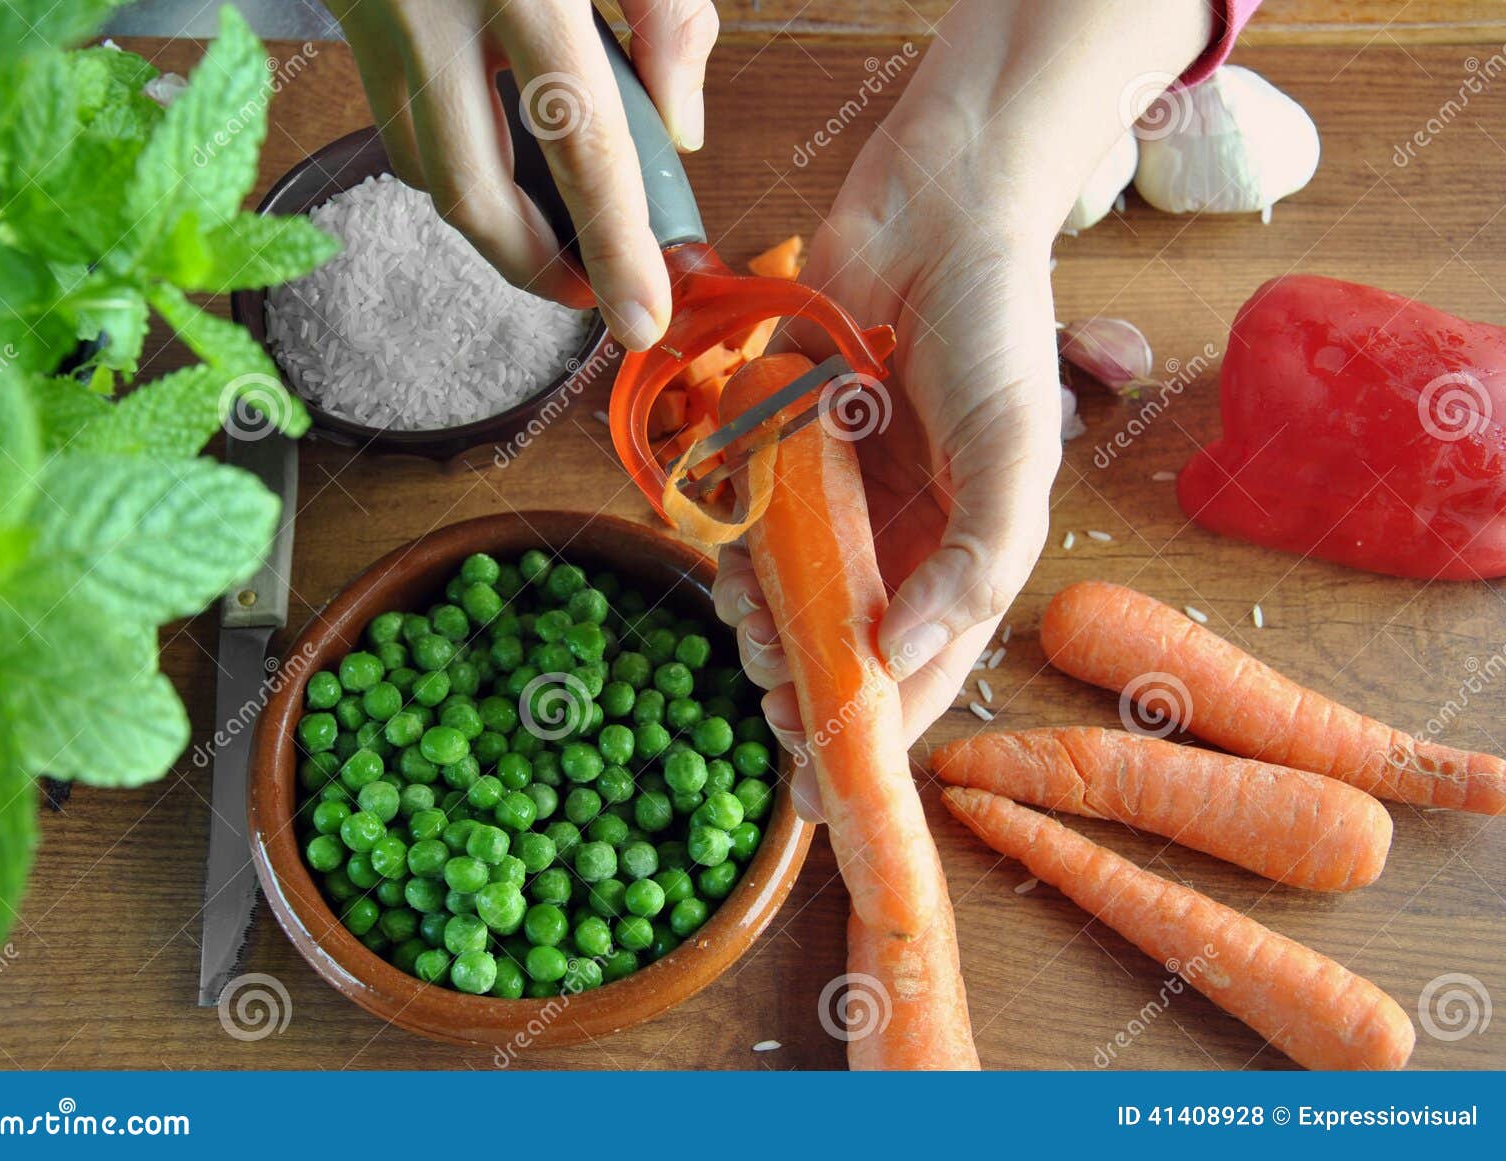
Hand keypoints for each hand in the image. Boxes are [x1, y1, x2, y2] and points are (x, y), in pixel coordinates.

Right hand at [325, 0, 719, 349]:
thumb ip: (666, 16)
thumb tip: (680, 131)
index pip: (577, 145)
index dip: (613, 247)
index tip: (641, 318)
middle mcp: (431, 12)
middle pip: (474, 194)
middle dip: (536, 269)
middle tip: (594, 294)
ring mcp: (374, 20)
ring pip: (426, 171)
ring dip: (494, 225)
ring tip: (560, 241)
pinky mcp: (348, 21)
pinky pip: (398, 126)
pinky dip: (456, 167)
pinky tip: (504, 168)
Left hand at [712, 114, 1064, 818]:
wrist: (932, 214)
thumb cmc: (993, 330)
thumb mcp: (1015, 456)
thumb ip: (976, 563)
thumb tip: (903, 655)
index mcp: (964, 554)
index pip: (923, 671)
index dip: (877, 733)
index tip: (824, 786)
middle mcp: (899, 538)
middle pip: (846, 647)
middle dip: (807, 689)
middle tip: (774, 708)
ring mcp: (839, 499)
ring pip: (789, 596)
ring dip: (764, 629)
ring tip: (750, 632)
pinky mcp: (786, 452)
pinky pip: (751, 527)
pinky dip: (735, 555)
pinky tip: (729, 567)